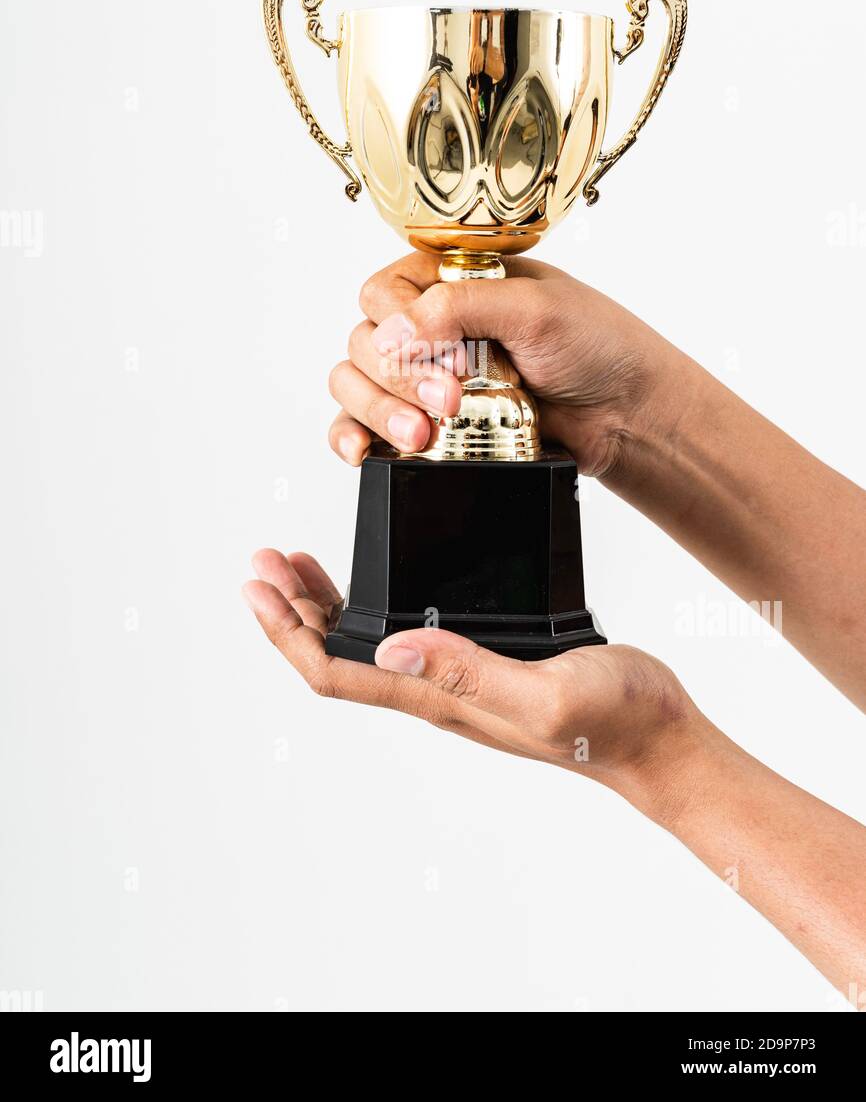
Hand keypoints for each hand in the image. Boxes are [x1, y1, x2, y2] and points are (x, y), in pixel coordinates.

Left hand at [242, 550, 865, 997]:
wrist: (660, 737)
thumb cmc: (613, 721)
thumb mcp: (543, 692)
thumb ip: (470, 671)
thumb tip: (391, 645)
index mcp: (439, 697)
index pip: (335, 670)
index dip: (286, 632)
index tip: (257, 585)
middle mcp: (437, 690)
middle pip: (338, 654)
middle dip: (290, 610)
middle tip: (262, 560)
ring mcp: (458, 678)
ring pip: (368, 642)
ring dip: (323, 605)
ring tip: (296, 563)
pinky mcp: (484, 660)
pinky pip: (410, 631)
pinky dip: (378, 601)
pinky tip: (384, 576)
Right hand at [327, 252, 685, 477]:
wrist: (627, 414)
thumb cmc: (596, 347)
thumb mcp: (537, 309)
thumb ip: (463, 306)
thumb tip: (395, 330)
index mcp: (450, 279)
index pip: (383, 293)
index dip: (400, 328)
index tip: (446, 358)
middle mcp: (430, 324)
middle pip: (363, 343)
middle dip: (397, 379)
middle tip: (449, 402)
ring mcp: (424, 377)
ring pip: (355, 385)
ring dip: (375, 412)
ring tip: (420, 437)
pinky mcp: (426, 424)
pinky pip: (363, 427)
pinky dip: (353, 438)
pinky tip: (364, 453)